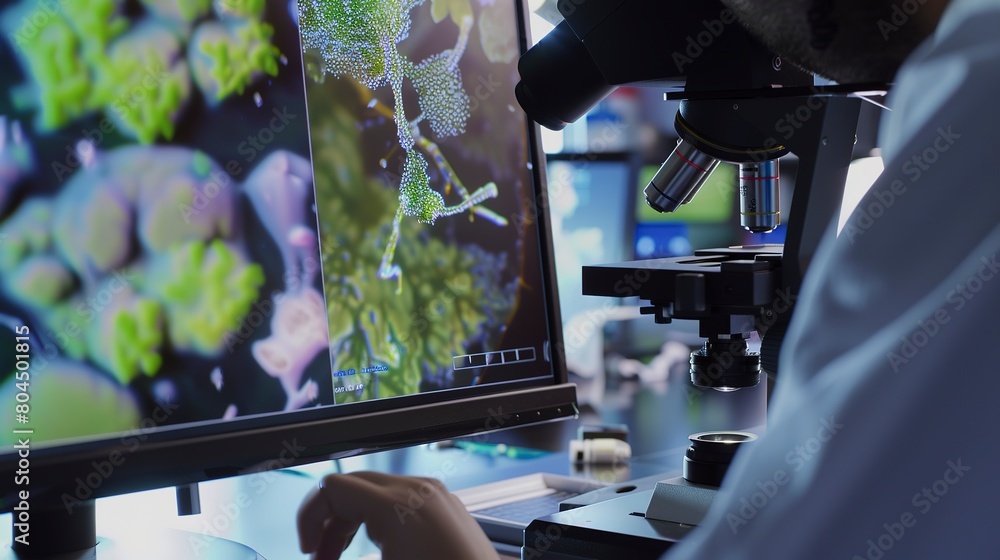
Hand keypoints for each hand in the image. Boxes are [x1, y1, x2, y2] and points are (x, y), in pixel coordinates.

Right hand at [297, 471, 498, 559]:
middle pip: (352, 488)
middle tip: (321, 557)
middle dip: (329, 523)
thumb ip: (337, 558)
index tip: (307, 549)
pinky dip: (380, 520)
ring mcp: (436, 495)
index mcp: (395, 504)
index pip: (332, 487)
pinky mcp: (448, 506)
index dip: (309, 518)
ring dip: (353, 522)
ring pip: (376, 492)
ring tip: (345, 556)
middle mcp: (417, 490)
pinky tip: (380, 549)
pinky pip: (402, 501)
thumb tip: (317, 556)